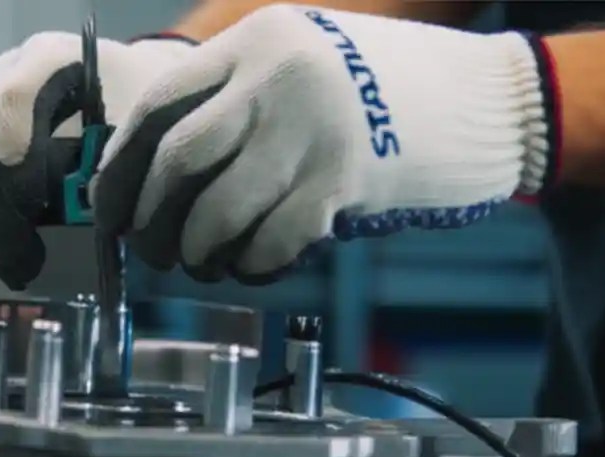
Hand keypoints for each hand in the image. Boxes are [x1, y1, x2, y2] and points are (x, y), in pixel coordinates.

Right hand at [0, 33, 192, 289]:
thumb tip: (97, 210)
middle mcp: (5, 77)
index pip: (12, 101)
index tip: (35, 209)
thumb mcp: (148, 130)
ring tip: (18, 267)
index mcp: (51, 60)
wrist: (134, 94)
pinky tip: (5, 257)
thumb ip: (120, 163)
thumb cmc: (148, 115)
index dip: (14, 156)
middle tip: (26, 264)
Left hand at [93, 5, 552, 283]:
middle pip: (178, 160)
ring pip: (217, 208)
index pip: (157, 106)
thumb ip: (235, 104)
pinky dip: (250, 265)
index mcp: (257, 42)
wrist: (494, 99)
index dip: (121, 168)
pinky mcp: (348, 178)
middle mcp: (278, 74)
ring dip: (198, 251)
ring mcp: (314, 124)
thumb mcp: (302, 67)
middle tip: (151, 251)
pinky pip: (270, 240)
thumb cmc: (386, 93)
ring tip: (202, 263)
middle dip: (149, 219)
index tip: (110, 210)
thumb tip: (152, 180)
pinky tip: (253, 266)